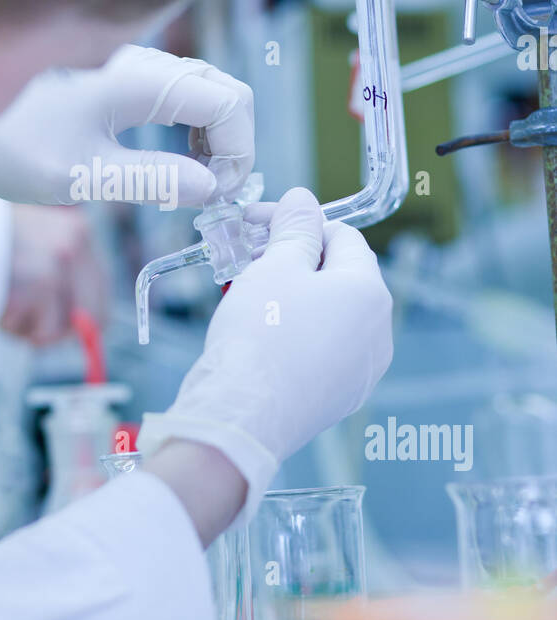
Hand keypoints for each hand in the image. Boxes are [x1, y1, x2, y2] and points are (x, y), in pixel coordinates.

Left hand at [0, 45, 253, 207]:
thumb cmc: (6, 147)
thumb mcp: (81, 176)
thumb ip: (150, 180)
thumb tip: (211, 188)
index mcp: (138, 79)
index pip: (228, 102)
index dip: (239, 152)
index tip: (219, 196)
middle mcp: (140, 64)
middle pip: (223, 90)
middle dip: (232, 144)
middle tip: (211, 194)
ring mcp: (129, 69)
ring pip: (203, 91)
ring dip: (213, 138)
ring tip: (194, 183)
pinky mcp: (116, 83)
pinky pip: (177, 96)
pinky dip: (190, 129)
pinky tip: (172, 163)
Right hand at [0, 206, 106, 346]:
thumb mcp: (30, 244)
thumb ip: (59, 274)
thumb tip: (84, 324)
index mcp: (76, 228)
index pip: (102, 286)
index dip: (86, 317)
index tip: (75, 332)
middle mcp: (74, 243)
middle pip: (93, 314)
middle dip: (64, 332)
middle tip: (35, 333)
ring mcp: (57, 264)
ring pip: (60, 328)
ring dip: (30, 329)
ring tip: (3, 305)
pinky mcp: (39, 287)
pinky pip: (39, 333)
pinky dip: (15, 330)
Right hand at [139, 187, 392, 517]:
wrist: (241, 418)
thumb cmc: (258, 337)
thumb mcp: (274, 267)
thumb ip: (294, 229)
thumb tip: (304, 201)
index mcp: (369, 292)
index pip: (342, 237)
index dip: (299, 224)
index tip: (260, 224)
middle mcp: (378, 332)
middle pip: (339, 277)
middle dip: (295, 261)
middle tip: (249, 258)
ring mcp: (363, 370)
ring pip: (332, 316)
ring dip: (296, 298)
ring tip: (251, 297)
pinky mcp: (341, 398)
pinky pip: (324, 351)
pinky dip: (299, 335)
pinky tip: (263, 337)